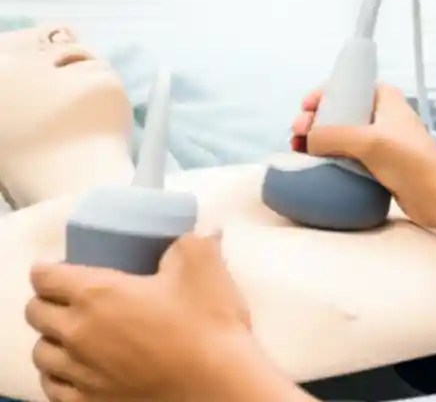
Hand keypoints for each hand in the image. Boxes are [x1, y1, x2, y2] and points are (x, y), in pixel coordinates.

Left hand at [25, 235, 293, 401]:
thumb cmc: (207, 324)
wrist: (217, 384)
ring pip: (40, 353)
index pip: (45, 276)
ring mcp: (80, 372)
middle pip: (35, 312)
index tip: (64, 266)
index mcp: (97, 293)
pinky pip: (53, 388)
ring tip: (72, 335)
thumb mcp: (204, 265)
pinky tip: (77, 370)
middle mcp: (78, 332)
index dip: (50, 268)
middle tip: (71, 297)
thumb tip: (202, 232)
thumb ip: (193, 241)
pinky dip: (58, 375)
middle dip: (47, 300)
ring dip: (52, 339)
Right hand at [291, 84, 435, 228]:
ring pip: (340, 134)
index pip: (347, 86)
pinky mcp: (378, 163)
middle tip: (296, 135)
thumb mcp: (368, 142)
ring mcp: (380, 139)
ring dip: (317, 140)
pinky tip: (313, 164)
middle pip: (338, 110)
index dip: (322, 95)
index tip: (304, 110)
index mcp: (384, 97)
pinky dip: (328, 156)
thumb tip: (308, 140)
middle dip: (314, 119)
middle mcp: (381, 114)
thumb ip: (333, 135)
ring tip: (298, 150)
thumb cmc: (410, 162)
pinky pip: (346, 154)